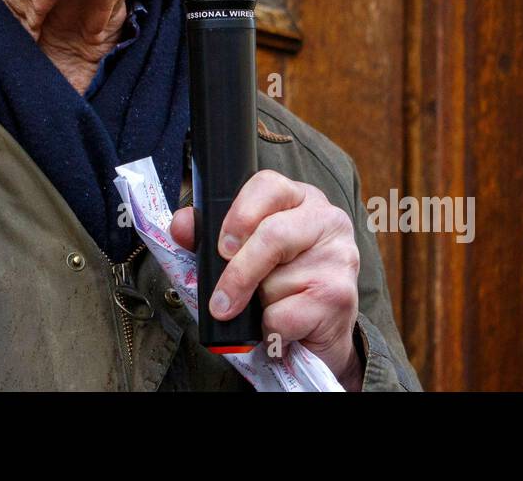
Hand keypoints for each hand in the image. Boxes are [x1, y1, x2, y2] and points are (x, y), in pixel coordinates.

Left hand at [170, 169, 363, 387]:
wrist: (316, 337)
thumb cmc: (277, 287)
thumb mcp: (240, 256)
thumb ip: (208, 238)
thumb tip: (181, 225)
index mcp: (300, 200)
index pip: (269, 185)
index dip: (241, 215)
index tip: (223, 248)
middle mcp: (327, 220)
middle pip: (274, 234)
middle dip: (239, 272)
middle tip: (221, 300)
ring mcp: (339, 257)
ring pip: (278, 279)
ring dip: (259, 304)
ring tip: (268, 308)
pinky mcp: (340, 296)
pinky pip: (286, 314)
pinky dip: (271, 329)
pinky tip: (283, 327)